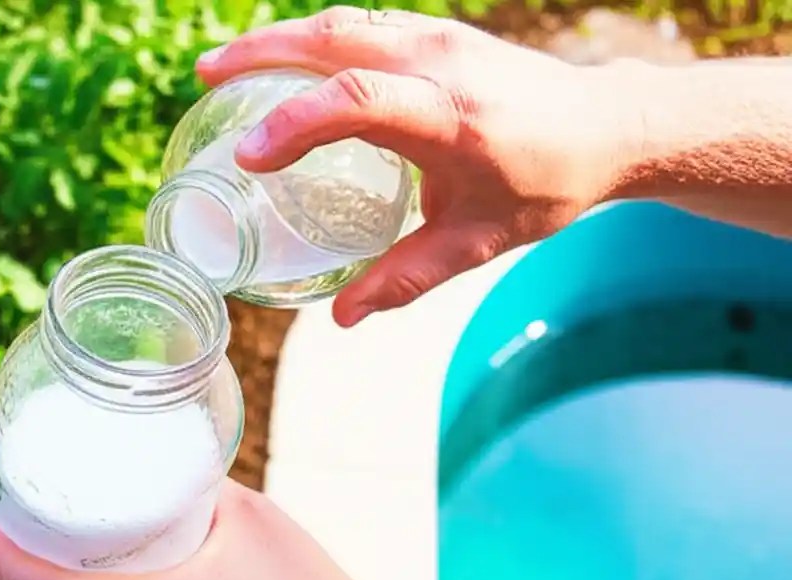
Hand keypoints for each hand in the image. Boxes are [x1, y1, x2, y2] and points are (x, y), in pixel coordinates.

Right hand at [196, 8, 634, 325]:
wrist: (606, 124)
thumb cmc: (546, 184)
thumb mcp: (479, 241)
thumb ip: (407, 277)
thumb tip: (341, 318)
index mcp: (451, 117)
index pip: (358, 98)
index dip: (295, 122)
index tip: (248, 155)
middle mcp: (441, 63)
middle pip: (335, 38)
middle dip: (262, 53)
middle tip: (205, 78)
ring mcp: (438, 37)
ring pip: (342, 21)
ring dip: (278, 39)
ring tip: (224, 67)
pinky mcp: (435, 31)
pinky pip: (360, 22)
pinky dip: (310, 38)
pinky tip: (279, 62)